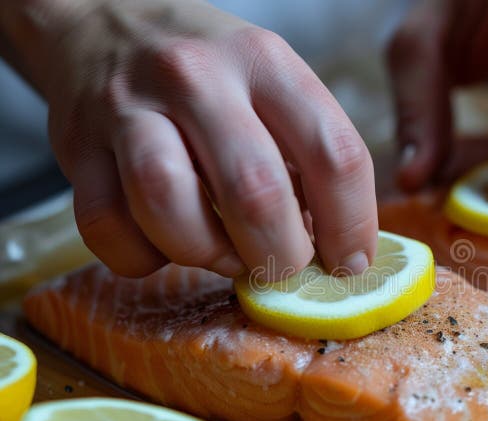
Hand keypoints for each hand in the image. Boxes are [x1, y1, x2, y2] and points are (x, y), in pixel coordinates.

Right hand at [0, 0, 377, 278]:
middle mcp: (197, 76)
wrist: (103, 20)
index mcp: (264, 61)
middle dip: (281, 254)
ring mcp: (128, 107)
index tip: (350, 262)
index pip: (332, 153)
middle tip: (284, 267)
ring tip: (226, 256)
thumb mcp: (270, 82)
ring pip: (170, 205)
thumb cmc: (208, 70)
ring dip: (208, 255)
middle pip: (254, 191)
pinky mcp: (75, 145)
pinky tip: (164, 243)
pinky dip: (142, 256)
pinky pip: (107, 226)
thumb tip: (336, 247)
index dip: (351, 224)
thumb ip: (305, 153)